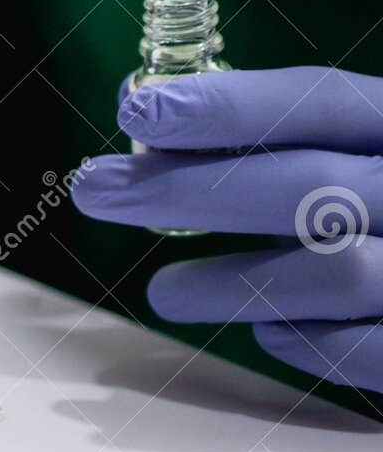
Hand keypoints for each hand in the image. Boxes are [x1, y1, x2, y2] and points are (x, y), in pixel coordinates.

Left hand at [72, 67, 382, 393]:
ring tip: (163, 292)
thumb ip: (301, 144)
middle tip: (97, 190)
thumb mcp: (376, 156)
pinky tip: (269, 335)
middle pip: (309, 183)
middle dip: (189, 188)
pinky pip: (369, 349)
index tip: (133, 106)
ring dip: (231, 283)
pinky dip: (310, 342)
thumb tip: (157, 133)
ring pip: (332, 272)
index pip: (323, 102)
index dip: (227, 105)